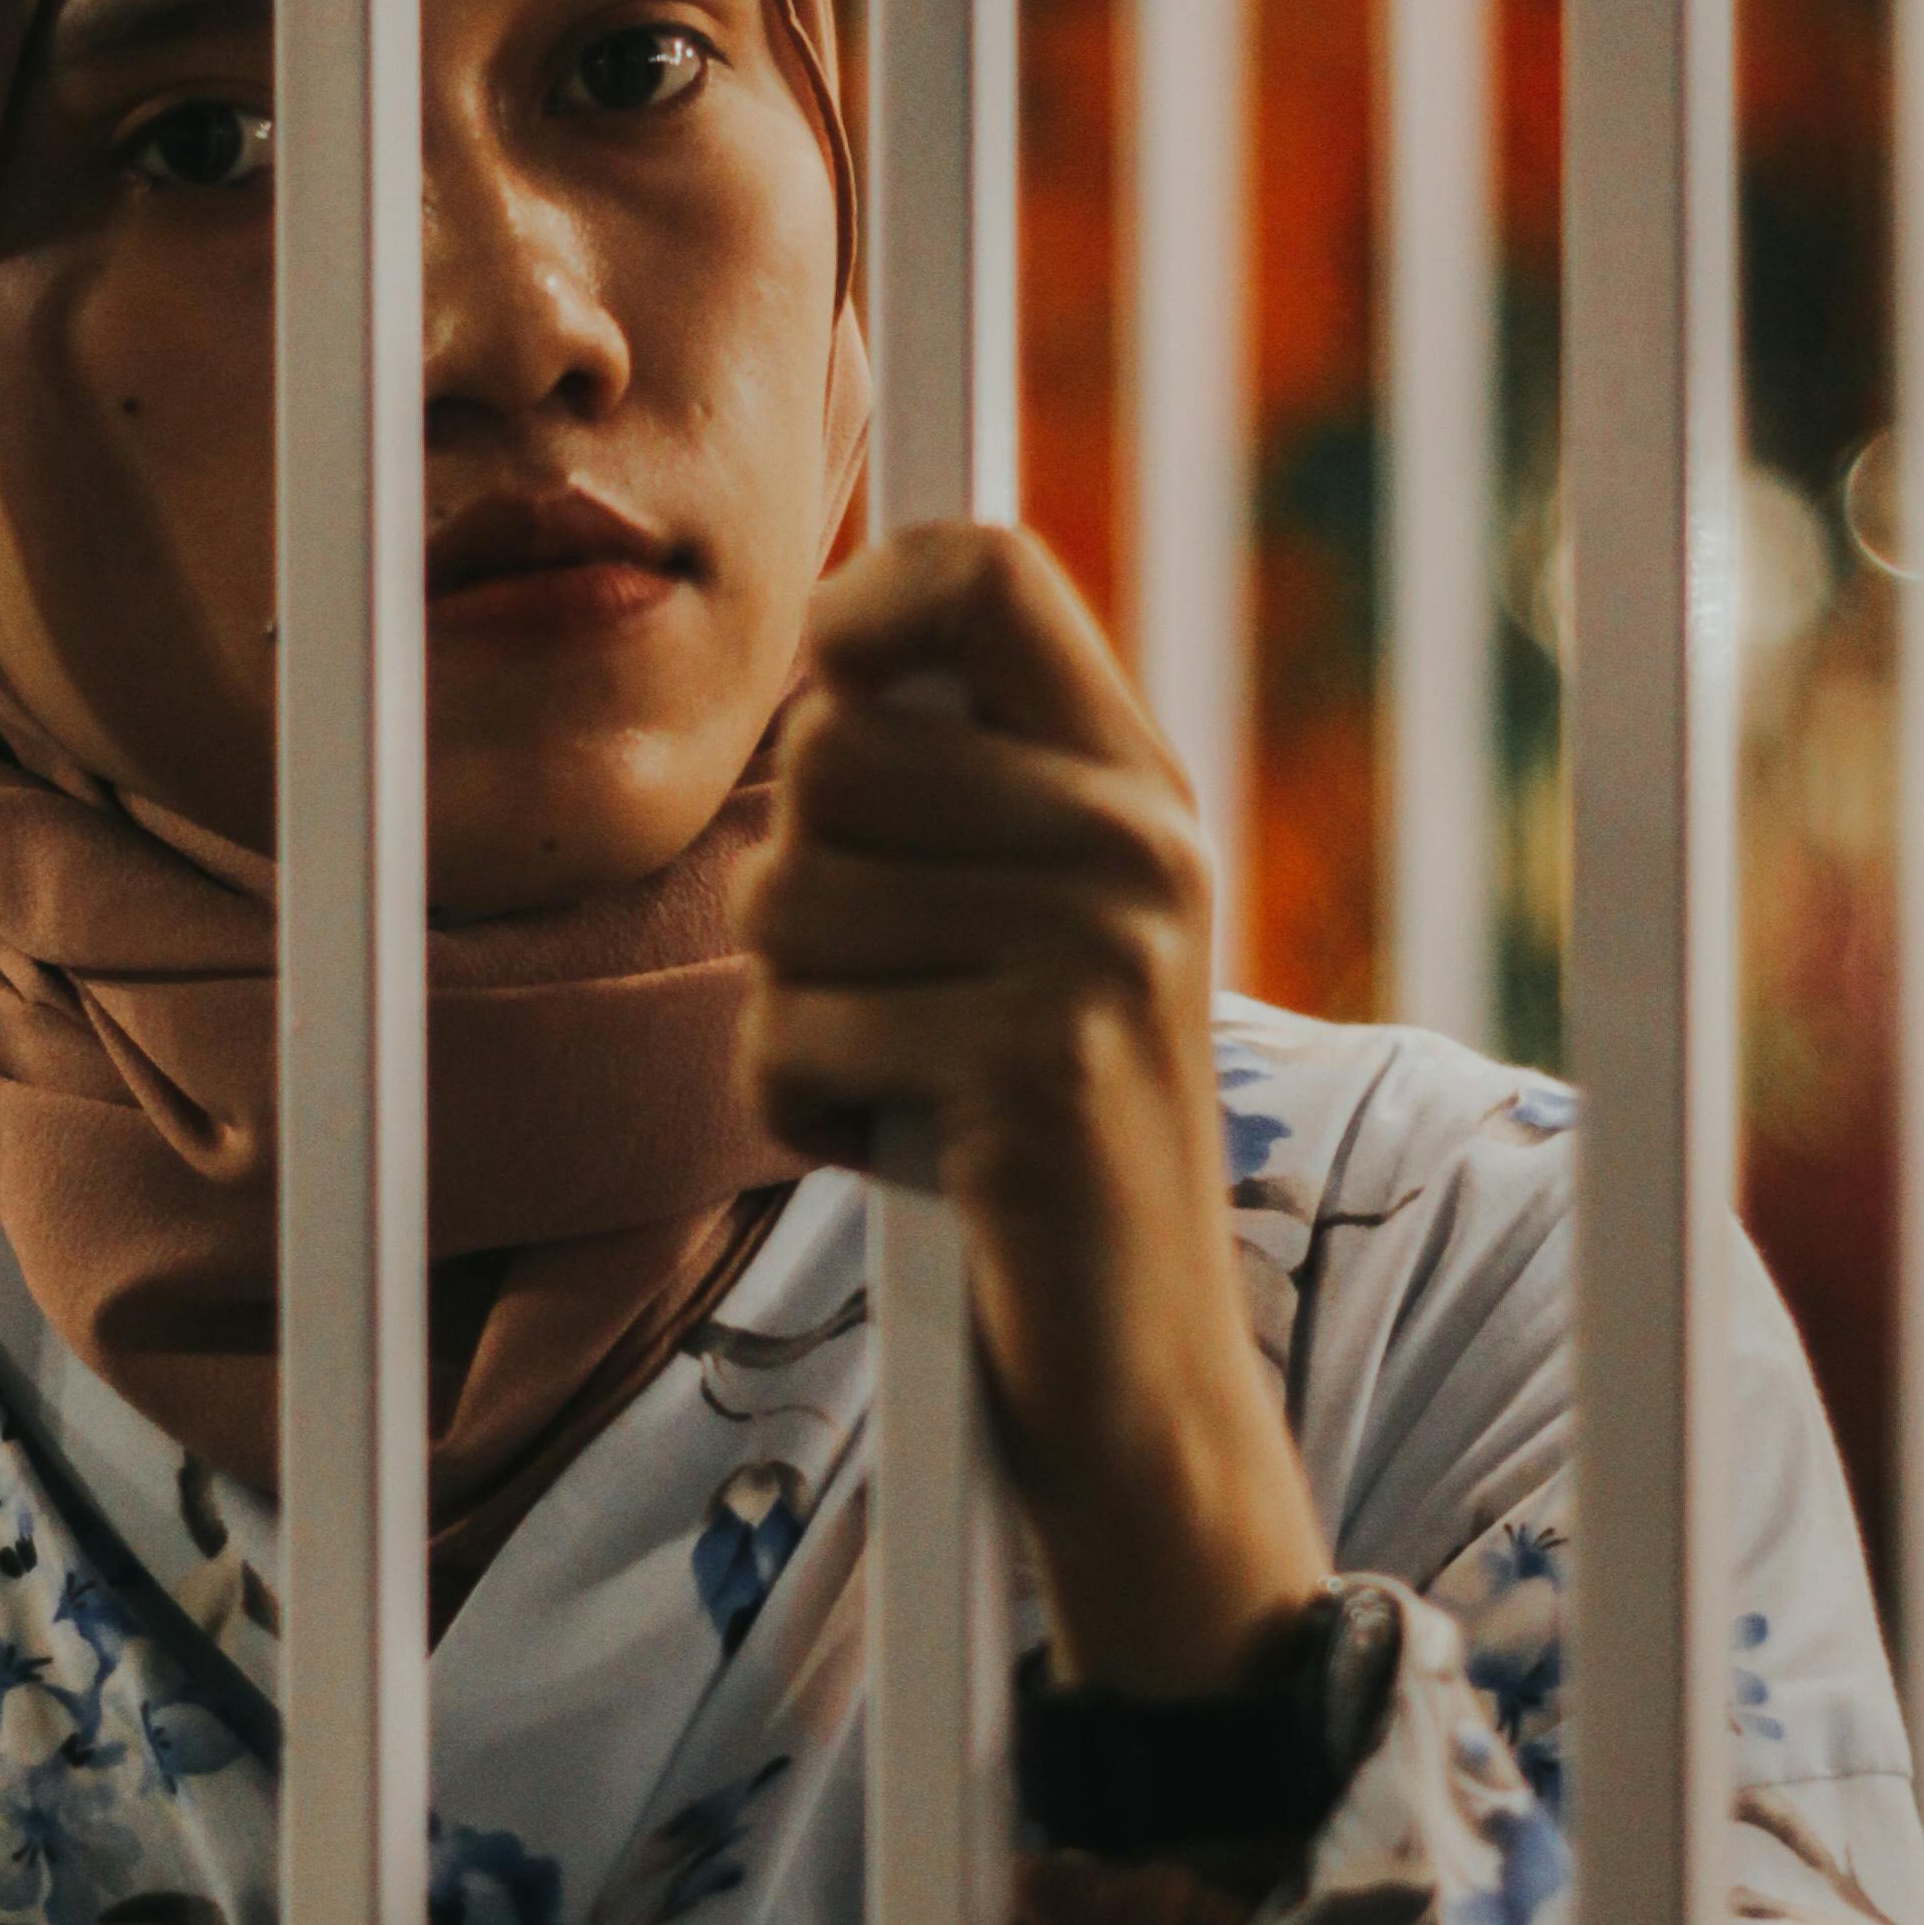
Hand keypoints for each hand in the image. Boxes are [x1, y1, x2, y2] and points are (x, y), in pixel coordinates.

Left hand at [737, 519, 1328, 1693]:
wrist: (1130, 1353)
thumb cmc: (1027, 1123)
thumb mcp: (1029, 924)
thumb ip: (953, 787)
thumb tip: (822, 655)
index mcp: (1135, 781)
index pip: (985, 571)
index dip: (863, 606)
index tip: (834, 696)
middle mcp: (1137, 842)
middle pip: (829, 750)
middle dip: (795, 884)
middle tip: (881, 983)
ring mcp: (1096, 950)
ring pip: (785, 898)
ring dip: (789, 1009)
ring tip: (897, 1071)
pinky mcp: (1029, 1066)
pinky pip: (790, 1033)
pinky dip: (797, 1109)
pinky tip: (892, 1149)